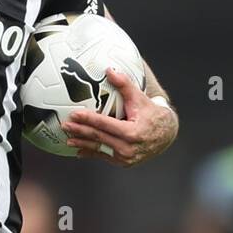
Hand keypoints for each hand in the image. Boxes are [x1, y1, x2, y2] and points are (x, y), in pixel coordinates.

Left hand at [61, 68, 177, 167]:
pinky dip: (91, 153)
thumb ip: (124, 84)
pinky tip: (79, 150)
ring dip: (82, 144)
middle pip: (99, 137)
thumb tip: (109, 70)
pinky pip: (104, 156)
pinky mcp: (124, 162)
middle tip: (65, 125)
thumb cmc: (152, 114)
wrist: (166, 134)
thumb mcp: (139, 98)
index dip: (88, 119)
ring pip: (99, 149)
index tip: (74, 115)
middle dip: (80, 131)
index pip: (105, 124)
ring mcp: (126, 158)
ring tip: (68, 139)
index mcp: (132, 132)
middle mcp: (128, 148)